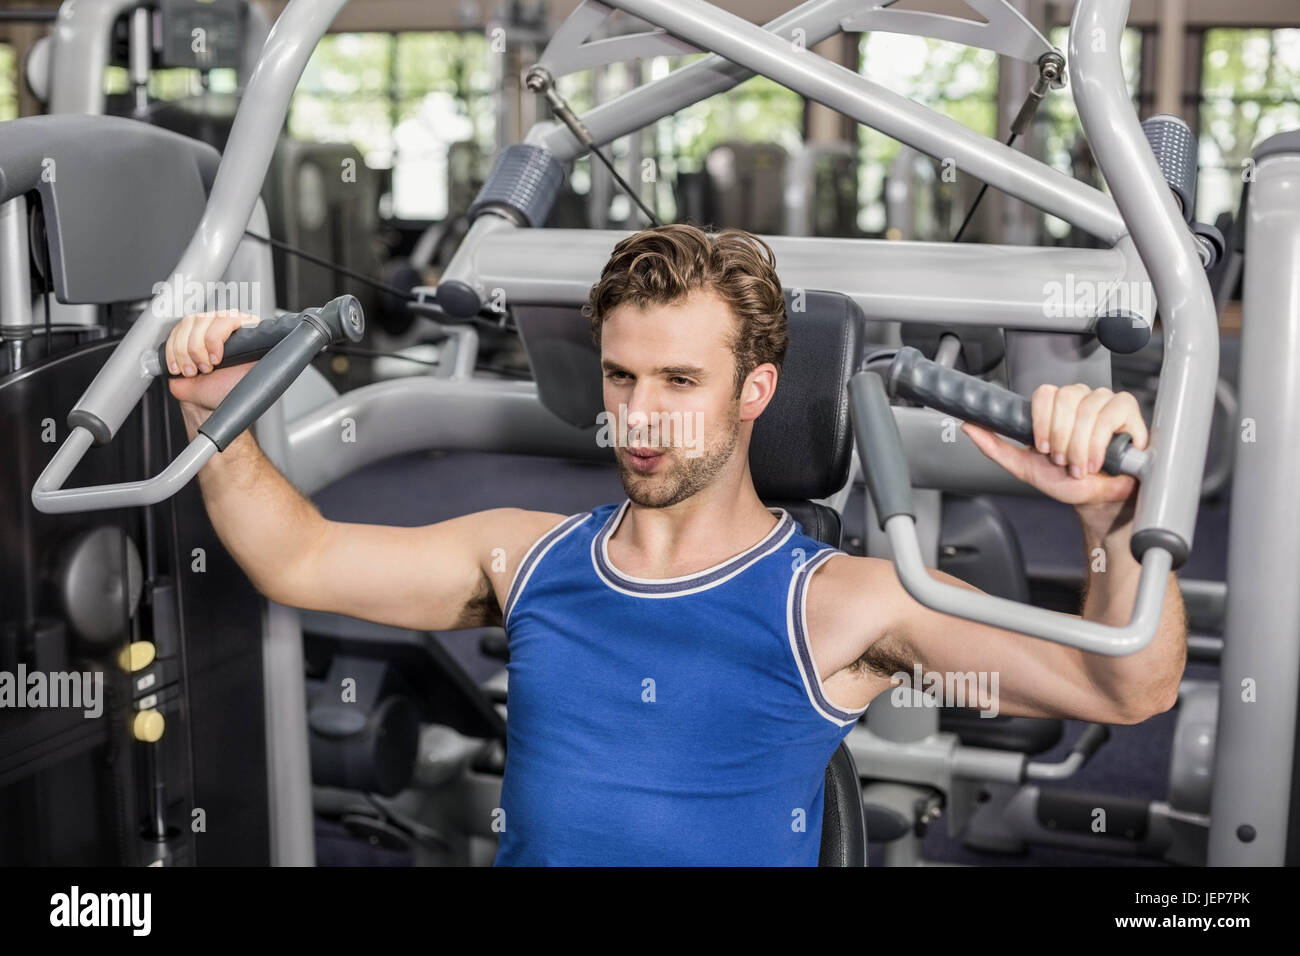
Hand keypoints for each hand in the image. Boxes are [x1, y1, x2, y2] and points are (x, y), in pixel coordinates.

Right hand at [165, 310, 260, 414]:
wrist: (210, 403)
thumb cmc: (232, 390)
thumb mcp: (255, 374)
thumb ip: (262, 357)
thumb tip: (276, 347)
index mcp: (245, 329)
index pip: (228, 318)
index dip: (215, 338)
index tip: (216, 359)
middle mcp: (223, 325)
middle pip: (201, 321)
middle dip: (198, 350)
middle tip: (206, 369)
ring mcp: (202, 329)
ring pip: (185, 327)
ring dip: (185, 354)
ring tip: (194, 371)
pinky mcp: (183, 337)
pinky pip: (172, 336)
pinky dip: (173, 355)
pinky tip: (180, 368)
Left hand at [961, 384, 1148, 511]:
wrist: (1096, 501)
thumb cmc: (1067, 482)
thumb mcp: (1024, 467)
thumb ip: (995, 447)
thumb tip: (969, 426)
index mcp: (1056, 408)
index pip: (1044, 393)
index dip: (1042, 421)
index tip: (1042, 448)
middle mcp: (1080, 399)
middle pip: (1066, 397)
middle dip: (1061, 437)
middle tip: (1063, 461)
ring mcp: (1104, 402)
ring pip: (1088, 408)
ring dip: (1080, 445)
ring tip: (1081, 466)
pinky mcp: (1127, 411)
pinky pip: (1112, 413)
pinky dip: (1101, 441)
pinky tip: (1099, 460)